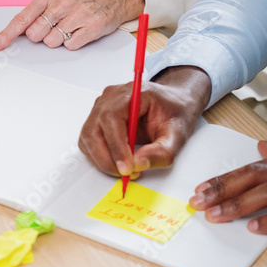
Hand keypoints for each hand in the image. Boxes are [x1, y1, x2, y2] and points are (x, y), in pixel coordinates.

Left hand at [0, 0, 144, 51]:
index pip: (22, 18)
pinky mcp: (92, 27)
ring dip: (57, 40)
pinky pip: (70, 46)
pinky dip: (72, 43)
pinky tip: (79, 32)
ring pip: (51, 42)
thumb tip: (17, 32)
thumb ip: (36, 13)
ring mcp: (78, 14)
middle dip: (41, 36)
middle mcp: (62, 3)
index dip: (7, 34)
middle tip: (55, 27)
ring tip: (69, 28)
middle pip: (35, 34)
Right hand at [78, 66, 210, 176]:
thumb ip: (162, 151)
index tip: (126, 167)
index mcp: (132, 93)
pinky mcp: (96, 119)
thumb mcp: (178, 133)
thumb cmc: (175, 113)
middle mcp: (110, 97)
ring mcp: (100, 107)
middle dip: (106, 157)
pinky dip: (99, 156)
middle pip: (93, 129)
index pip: (111, 117)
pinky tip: (116, 162)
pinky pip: (89, 141)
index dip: (115, 145)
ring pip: (88, 137)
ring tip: (124, 170)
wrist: (172, 104)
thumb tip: (138, 164)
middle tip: (125, 174)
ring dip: (101, 159)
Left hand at [190, 141, 266, 233]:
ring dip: (238, 205)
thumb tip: (261, 146)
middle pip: (250, 178)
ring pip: (265, 193)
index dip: (221, 181)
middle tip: (197, 203)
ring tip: (215, 215)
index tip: (198, 190)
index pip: (245, 172)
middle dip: (221, 191)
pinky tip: (252, 227)